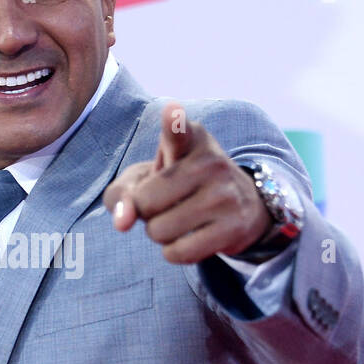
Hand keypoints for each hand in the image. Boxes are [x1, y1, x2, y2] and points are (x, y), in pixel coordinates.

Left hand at [103, 101, 271, 263]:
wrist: (241, 205)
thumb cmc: (180, 186)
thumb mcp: (148, 177)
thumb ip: (122, 194)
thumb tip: (122, 222)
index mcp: (191, 139)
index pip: (178, 131)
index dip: (173, 123)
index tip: (171, 111)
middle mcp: (211, 163)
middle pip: (145, 203)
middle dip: (147, 211)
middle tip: (169, 202)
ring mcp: (225, 196)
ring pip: (159, 231)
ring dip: (160, 233)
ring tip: (182, 218)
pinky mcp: (233, 228)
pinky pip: (178, 253)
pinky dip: (174, 252)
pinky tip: (191, 237)